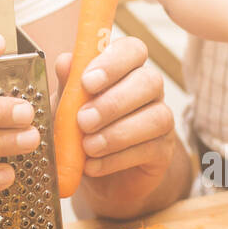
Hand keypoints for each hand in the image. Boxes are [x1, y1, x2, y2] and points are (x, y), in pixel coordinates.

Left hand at [52, 35, 178, 207]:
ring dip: (118, 133)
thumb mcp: (64, 108)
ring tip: (88, 147)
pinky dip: (117, 159)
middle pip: (150, 81)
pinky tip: (93, 165)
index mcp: (125, 69)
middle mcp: (148, 90)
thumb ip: (67, 85)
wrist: (93, 178)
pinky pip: (151, 149)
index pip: (133, 50)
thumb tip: (66, 62)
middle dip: (114, 102)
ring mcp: (161, 119)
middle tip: (84, 121)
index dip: (113, 62)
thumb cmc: (80, 132)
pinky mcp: (163, 151)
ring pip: (157, 117)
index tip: (87, 82)